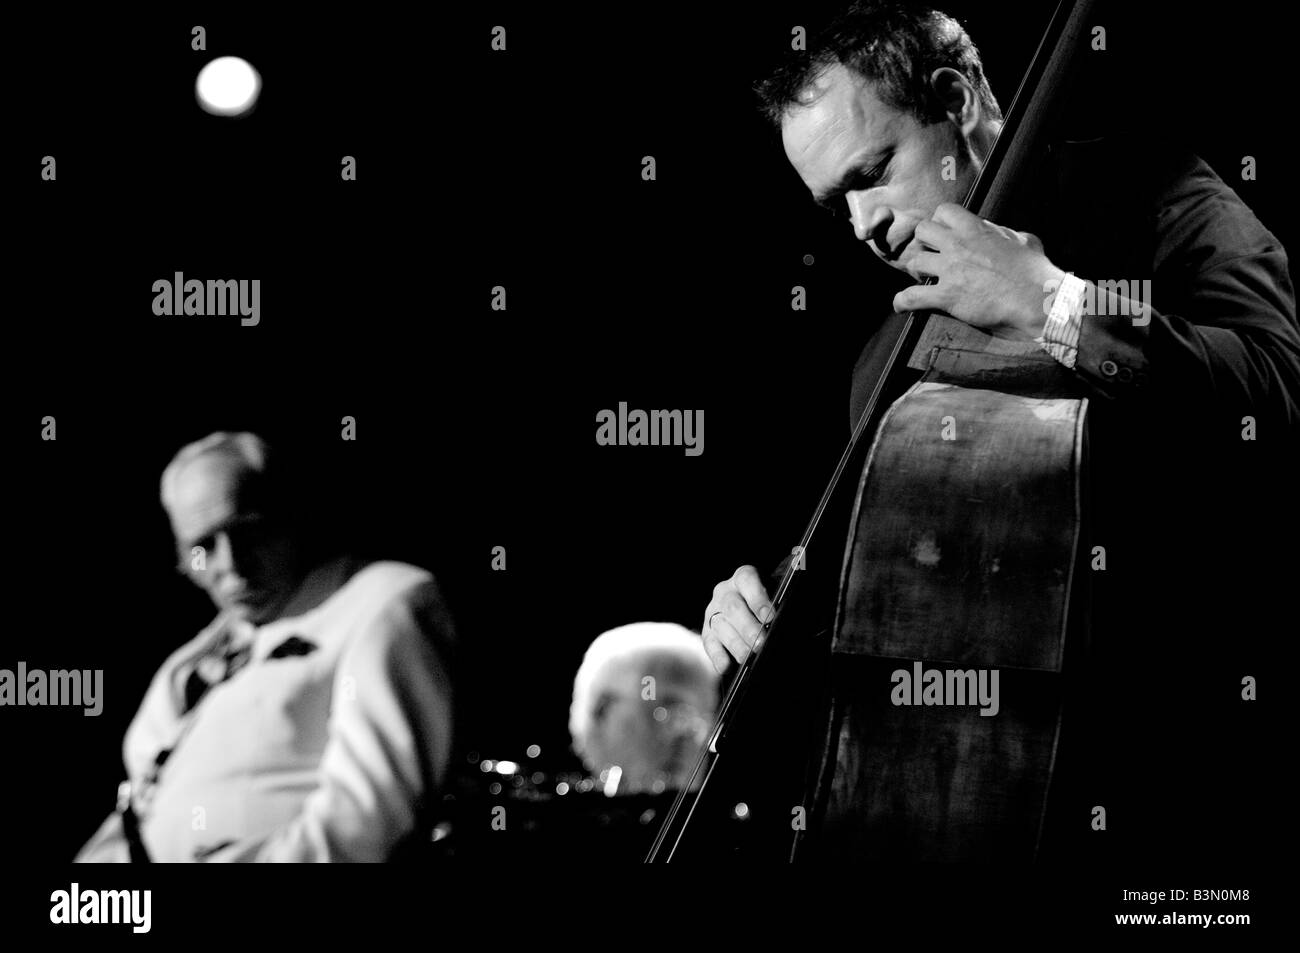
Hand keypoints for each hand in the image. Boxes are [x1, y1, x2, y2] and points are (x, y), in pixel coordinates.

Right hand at [702, 565, 773, 673]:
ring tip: (747, 657)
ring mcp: (714, 611)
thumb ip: (781, 606)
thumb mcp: (776, 598)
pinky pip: (709, 643)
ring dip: (735, 644)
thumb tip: (784, 623)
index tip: (769, 617)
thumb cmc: (769, 604)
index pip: (747, 580)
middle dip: (747, 628)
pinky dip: (717, 656)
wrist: (753, 609)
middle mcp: (726, 592)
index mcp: (744, 578)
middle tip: (760, 643)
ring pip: (721, 626)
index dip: (757, 598)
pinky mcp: (707, 631)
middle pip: (733, 607)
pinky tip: (725, 667)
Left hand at [892, 203, 1064, 341]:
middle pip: (922, 231)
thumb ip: (1006, 234)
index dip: (940, 222)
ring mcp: (950, 270)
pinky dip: (903, 302)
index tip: (944, 234)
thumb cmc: (1036, 273)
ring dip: (916, 272)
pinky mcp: (946, 296)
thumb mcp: (1025, 241)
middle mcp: (958, 245)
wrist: (1037, 299)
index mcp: (977, 229)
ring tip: (923, 280)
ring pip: (914, 262)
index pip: (944, 211)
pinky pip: (911, 297)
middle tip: (932, 256)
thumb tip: (1002, 233)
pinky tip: (900, 305)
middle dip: (924, 244)